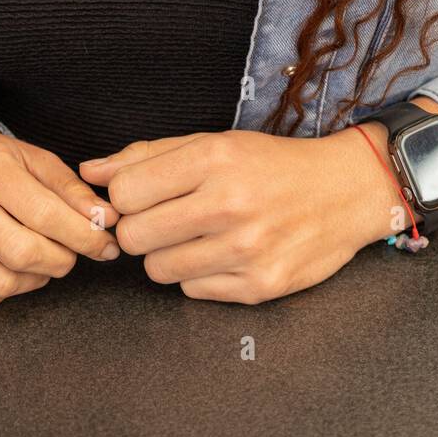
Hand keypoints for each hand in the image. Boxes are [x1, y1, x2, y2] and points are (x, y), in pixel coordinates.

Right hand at [0, 114, 119, 303]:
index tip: (105, 244)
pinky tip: (14, 264)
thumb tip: (106, 219)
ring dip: (38, 278)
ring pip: (3, 282)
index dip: (83, 236)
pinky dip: (11, 286)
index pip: (43, 213)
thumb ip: (70, 189)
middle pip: (22, 253)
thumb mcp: (29, 156)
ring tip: (44, 258)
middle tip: (71, 252)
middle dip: (61, 260)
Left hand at [80, 128, 399, 303]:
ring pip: (158, 271)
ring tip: (197, 238)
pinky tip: (224, 256)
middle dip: (142, 230)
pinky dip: (199, 276)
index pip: (124, 193)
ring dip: (168, 256)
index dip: (126, 198)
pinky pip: (192, 291)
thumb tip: (88, 172)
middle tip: (168, 221)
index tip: (145, 197)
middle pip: (134, 237)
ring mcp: (246, 250)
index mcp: (215, 160)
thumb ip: (147, 156)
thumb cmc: (273, 166)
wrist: (349, 192)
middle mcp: (230, 205)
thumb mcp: (215, 145)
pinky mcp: (259, 286)